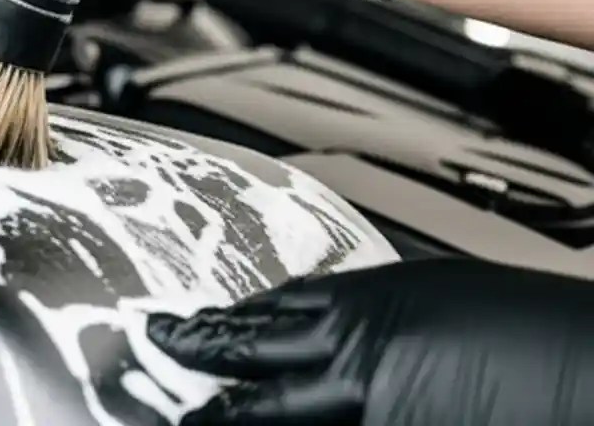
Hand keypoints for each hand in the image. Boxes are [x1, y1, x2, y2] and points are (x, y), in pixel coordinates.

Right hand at [147, 259, 593, 424]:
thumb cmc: (532, 416)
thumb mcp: (414, 425)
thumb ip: (331, 418)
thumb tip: (286, 417)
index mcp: (358, 387)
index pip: (255, 411)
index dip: (212, 418)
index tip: (181, 419)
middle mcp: (359, 336)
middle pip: (257, 342)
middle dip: (202, 343)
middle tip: (160, 333)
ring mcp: (387, 300)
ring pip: (291, 303)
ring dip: (243, 313)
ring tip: (208, 314)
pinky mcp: (417, 282)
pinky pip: (331, 283)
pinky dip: (295, 292)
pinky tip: (290, 297)